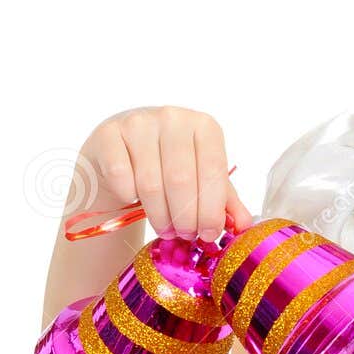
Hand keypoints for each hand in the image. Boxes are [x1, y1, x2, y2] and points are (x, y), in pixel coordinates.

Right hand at [81, 105, 253, 240]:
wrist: (121, 150)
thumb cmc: (169, 165)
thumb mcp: (201, 179)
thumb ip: (225, 201)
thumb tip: (245, 226)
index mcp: (204, 126)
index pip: (213, 172)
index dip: (212, 210)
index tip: (209, 235)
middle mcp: (173, 117)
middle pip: (181, 181)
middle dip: (186, 218)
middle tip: (185, 236)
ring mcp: (138, 122)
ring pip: (150, 184)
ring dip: (159, 216)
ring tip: (165, 228)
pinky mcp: (108, 134)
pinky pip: (121, 178)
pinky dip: (129, 198)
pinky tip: (134, 200)